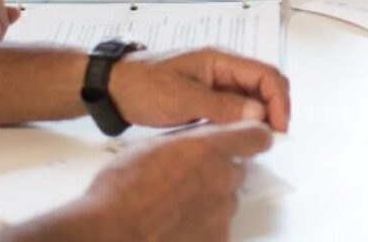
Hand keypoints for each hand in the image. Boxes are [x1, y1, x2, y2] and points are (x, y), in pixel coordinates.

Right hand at [71, 121, 274, 241]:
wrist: (111, 233)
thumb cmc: (120, 191)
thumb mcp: (150, 147)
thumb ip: (184, 142)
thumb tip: (195, 143)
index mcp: (209, 148)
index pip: (256, 136)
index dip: (252, 137)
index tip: (245, 141)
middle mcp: (222, 179)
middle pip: (236, 172)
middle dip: (217, 174)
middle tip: (187, 181)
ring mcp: (221, 213)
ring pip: (225, 202)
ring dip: (208, 202)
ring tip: (172, 209)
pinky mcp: (216, 240)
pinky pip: (216, 230)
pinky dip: (201, 228)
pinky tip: (174, 228)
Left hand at [112, 48, 290, 131]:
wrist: (113, 87)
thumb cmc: (143, 87)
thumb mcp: (183, 99)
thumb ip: (222, 106)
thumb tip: (259, 114)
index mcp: (221, 60)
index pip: (266, 74)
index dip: (279, 101)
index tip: (278, 129)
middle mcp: (224, 68)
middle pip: (265, 84)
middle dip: (275, 109)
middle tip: (272, 139)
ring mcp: (216, 82)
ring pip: (253, 97)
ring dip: (260, 117)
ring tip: (256, 141)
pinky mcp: (208, 96)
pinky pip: (236, 107)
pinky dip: (243, 121)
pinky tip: (237, 137)